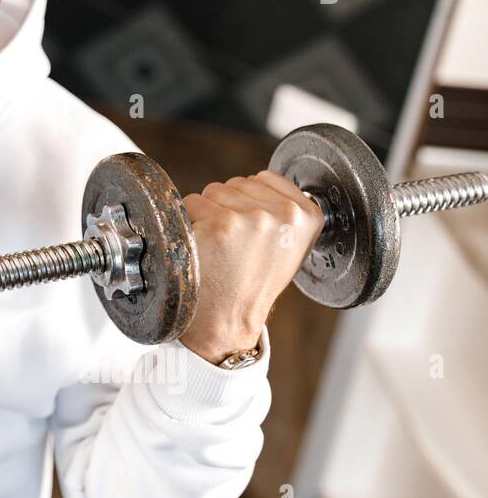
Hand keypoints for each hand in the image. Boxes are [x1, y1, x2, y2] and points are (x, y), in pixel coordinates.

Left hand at [179, 171, 324, 364]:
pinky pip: (192, 203)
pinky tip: (204, 247)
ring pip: (213, 191)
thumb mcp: (288, 245)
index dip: (249, 200)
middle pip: (236, 184)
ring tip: (220, 247)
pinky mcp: (220, 223)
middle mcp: (283, 215)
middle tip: (234, 244)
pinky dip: (190, 221)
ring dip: (208, 213)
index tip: (250, 228)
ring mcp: (251, 218)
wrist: (229, 319)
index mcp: (307, 216)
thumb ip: (282, 210)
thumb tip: (261, 183)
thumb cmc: (253, 283)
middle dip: (228, 207)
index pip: (265, 178)